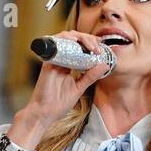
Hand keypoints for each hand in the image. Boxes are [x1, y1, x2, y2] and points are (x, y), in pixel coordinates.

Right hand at [8, 31, 110, 147]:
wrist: (45, 112)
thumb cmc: (59, 103)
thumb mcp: (79, 88)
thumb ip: (90, 76)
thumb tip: (104, 65)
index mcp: (69, 65)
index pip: (80, 48)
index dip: (91, 43)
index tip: (102, 48)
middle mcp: (61, 59)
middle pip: (74, 40)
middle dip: (88, 39)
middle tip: (97, 48)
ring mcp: (54, 59)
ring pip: (66, 38)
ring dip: (80, 37)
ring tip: (90, 46)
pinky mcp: (48, 60)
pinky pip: (56, 43)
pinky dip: (65, 38)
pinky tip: (75, 41)